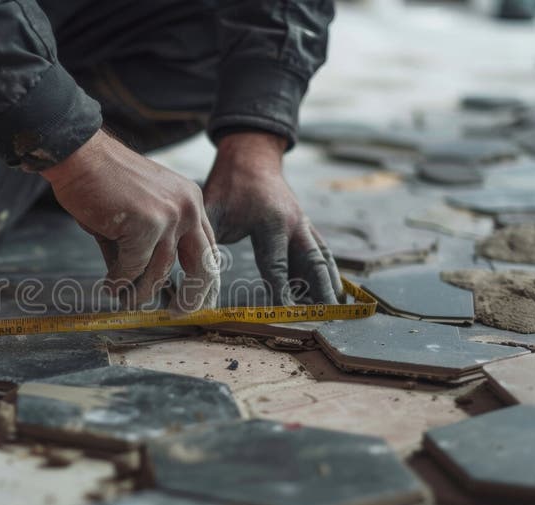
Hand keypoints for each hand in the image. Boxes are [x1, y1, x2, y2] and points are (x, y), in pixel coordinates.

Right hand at [42, 130, 219, 311]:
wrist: (79, 156)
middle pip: (202, 265)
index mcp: (189, 201)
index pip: (208, 247)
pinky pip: (133, 268)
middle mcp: (187, 208)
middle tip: (178, 313)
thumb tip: (143, 287)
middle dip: (193, 296)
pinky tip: (109, 286)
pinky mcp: (146, 225)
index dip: (207, 278)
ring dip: (139, 292)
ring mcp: (169, 216)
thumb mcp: (136, 215)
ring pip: (160, 271)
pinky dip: (119, 282)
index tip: (202, 300)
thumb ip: (147, 248)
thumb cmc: (101, 183)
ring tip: (123, 299)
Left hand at [203, 131, 341, 304]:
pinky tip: (335, 289)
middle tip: (328, 315)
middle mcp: (293, 223)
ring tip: (338, 308)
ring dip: (330, 282)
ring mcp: (302, 223)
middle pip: (311, 263)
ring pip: (321, 257)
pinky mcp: (305, 224)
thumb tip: (196, 275)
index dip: (281, 291)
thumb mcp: (212, 210)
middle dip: (320, 290)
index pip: (276, 265)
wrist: (250, 157)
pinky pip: (322, 249)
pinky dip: (329, 270)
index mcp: (270, 222)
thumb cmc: (228, 185)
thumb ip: (208, 243)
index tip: (287, 312)